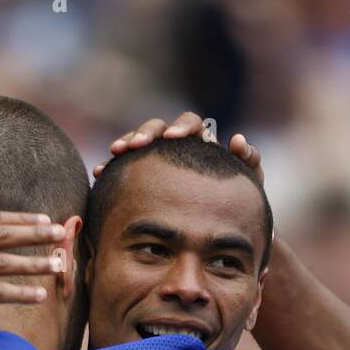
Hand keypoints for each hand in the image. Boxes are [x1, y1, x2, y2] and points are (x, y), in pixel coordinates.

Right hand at [93, 112, 265, 186]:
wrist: (219, 226)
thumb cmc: (237, 201)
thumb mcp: (247, 182)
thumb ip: (248, 161)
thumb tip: (236, 139)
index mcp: (202, 142)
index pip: (191, 124)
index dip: (181, 128)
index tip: (172, 138)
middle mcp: (176, 147)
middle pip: (158, 127)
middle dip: (146, 132)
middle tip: (137, 145)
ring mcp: (156, 160)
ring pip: (139, 142)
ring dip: (127, 143)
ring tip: (116, 153)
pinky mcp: (141, 173)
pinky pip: (124, 166)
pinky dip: (113, 166)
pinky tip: (101, 174)